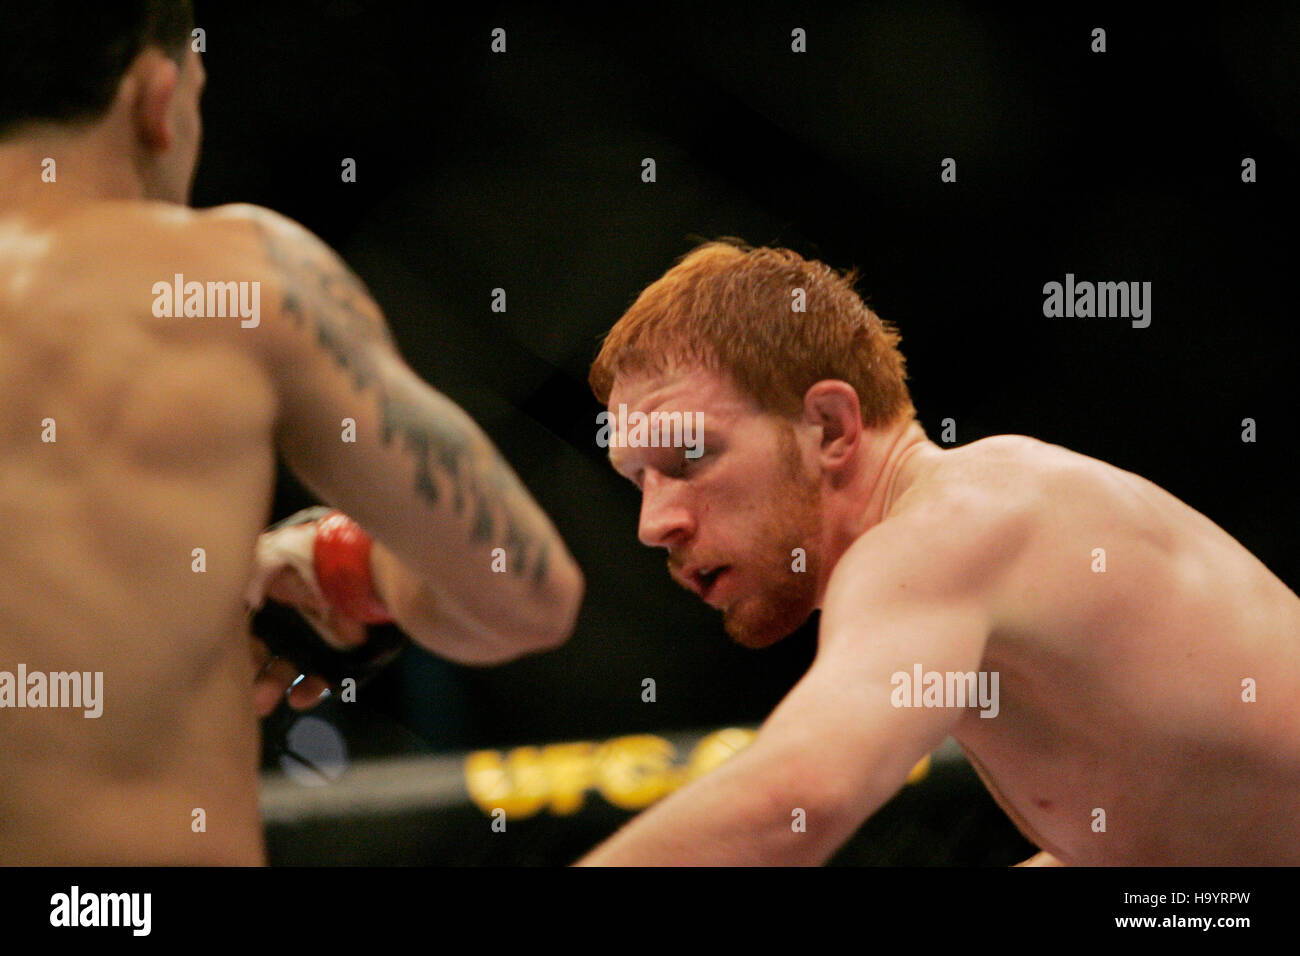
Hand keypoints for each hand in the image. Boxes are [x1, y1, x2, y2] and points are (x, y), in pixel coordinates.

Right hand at [246, 508, 383, 715]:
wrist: (379, 570)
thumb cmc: (326, 555)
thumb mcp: (278, 551)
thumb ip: (250, 570)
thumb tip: (239, 601)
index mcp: (278, 583)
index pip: (245, 615)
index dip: (232, 638)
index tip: (218, 658)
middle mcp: (298, 606)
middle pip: (264, 643)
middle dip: (248, 668)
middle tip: (237, 691)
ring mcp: (323, 628)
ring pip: (291, 662)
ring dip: (272, 683)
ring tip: (262, 702)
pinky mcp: (347, 647)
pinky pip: (326, 673)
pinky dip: (310, 688)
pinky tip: (299, 698)